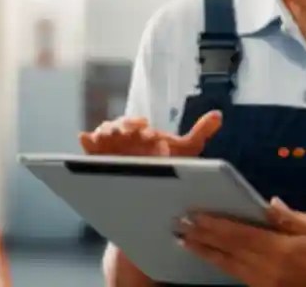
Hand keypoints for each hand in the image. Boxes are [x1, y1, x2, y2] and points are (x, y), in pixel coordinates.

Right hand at [78, 110, 221, 157]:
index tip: (150, 134)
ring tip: (110, 137)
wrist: (149, 189)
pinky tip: (87, 139)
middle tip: (132, 133)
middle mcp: (125, 136)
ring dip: (105, 131)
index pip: (138, 123)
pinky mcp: (97, 158)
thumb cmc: (166, 163)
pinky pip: (87, 144)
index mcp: (142, 131)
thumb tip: (219, 115)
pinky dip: (86, 139)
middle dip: (124, 126)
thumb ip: (200, 132)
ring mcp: (109, 146)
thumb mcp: (185, 150)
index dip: (141, 126)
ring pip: (102, 132)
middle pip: (118, 124)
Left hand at [180, 198, 305, 286]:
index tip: (194, 216)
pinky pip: (236, 275)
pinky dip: (220, 264)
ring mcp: (263, 282)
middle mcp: (266, 268)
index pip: (238, 235)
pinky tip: (210, 257)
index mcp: (279, 249)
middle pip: (227, 251)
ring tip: (184, 242)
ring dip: (205, 253)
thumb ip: (288, 217)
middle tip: (178, 226)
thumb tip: (267, 203)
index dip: (214, 225)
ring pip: (227, 265)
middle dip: (201, 238)